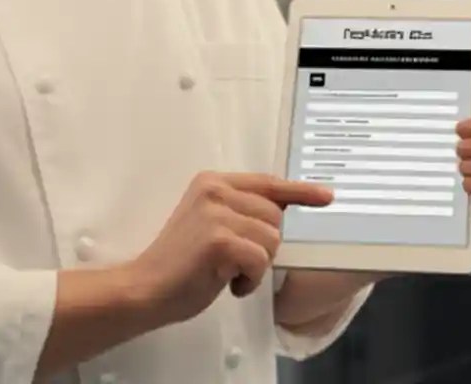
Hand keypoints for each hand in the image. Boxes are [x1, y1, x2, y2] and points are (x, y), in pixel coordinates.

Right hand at [127, 172, 333, 325]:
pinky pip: (261, 260)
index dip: (299, 191)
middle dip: (265, 246)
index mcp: (212, 183)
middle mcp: (215, 190)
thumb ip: (241, 213)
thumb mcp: (212, 226)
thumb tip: (283, 214)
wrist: (145, 288)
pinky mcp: (219, 239)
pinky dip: (251, 279)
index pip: (267, 182)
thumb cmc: (180, 265)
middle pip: (276, 216)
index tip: (325, 196)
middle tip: (235, 262)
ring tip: (228, 273)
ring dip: (258, 265)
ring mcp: (216, 212)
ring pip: (272, 239)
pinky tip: (229, 284)